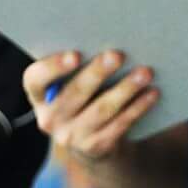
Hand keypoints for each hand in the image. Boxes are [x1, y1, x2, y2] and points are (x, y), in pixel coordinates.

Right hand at [26, 49, 158, 163]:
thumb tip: (110, 39)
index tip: (76, 55)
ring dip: (126, 89)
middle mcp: (50, 118)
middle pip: (75, 93)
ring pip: (102, 109)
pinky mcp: (96, 147)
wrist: (93, 146)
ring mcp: (72, 136)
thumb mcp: (71, 87)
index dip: (53, 67)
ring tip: (145, 72)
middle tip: (118, 55)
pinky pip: (120, 124)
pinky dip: (138, 107)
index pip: (35, 80)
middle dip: (98, 72)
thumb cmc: (84, 100)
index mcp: (38, 96)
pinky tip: (152, 93)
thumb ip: (78, 68)